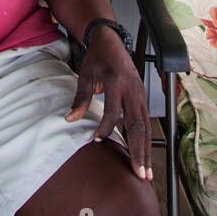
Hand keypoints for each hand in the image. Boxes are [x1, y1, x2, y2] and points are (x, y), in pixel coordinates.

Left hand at [66, 26, 152, 182]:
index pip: (113, 111)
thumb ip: (80, 98)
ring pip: (146, 126)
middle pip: (137, 124)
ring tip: (146, 173)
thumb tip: (70, 119)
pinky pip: (146, 121)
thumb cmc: (97, 58)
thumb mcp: (85, 75)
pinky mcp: (142, 97)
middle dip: (139, 151)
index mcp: (116, 82)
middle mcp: (132, 89)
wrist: (110, 40)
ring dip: (146, 151)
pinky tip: (145, 156)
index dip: (105, 127)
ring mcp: (140, 93)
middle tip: (139, 174)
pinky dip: (146, 140)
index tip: (97, 140)